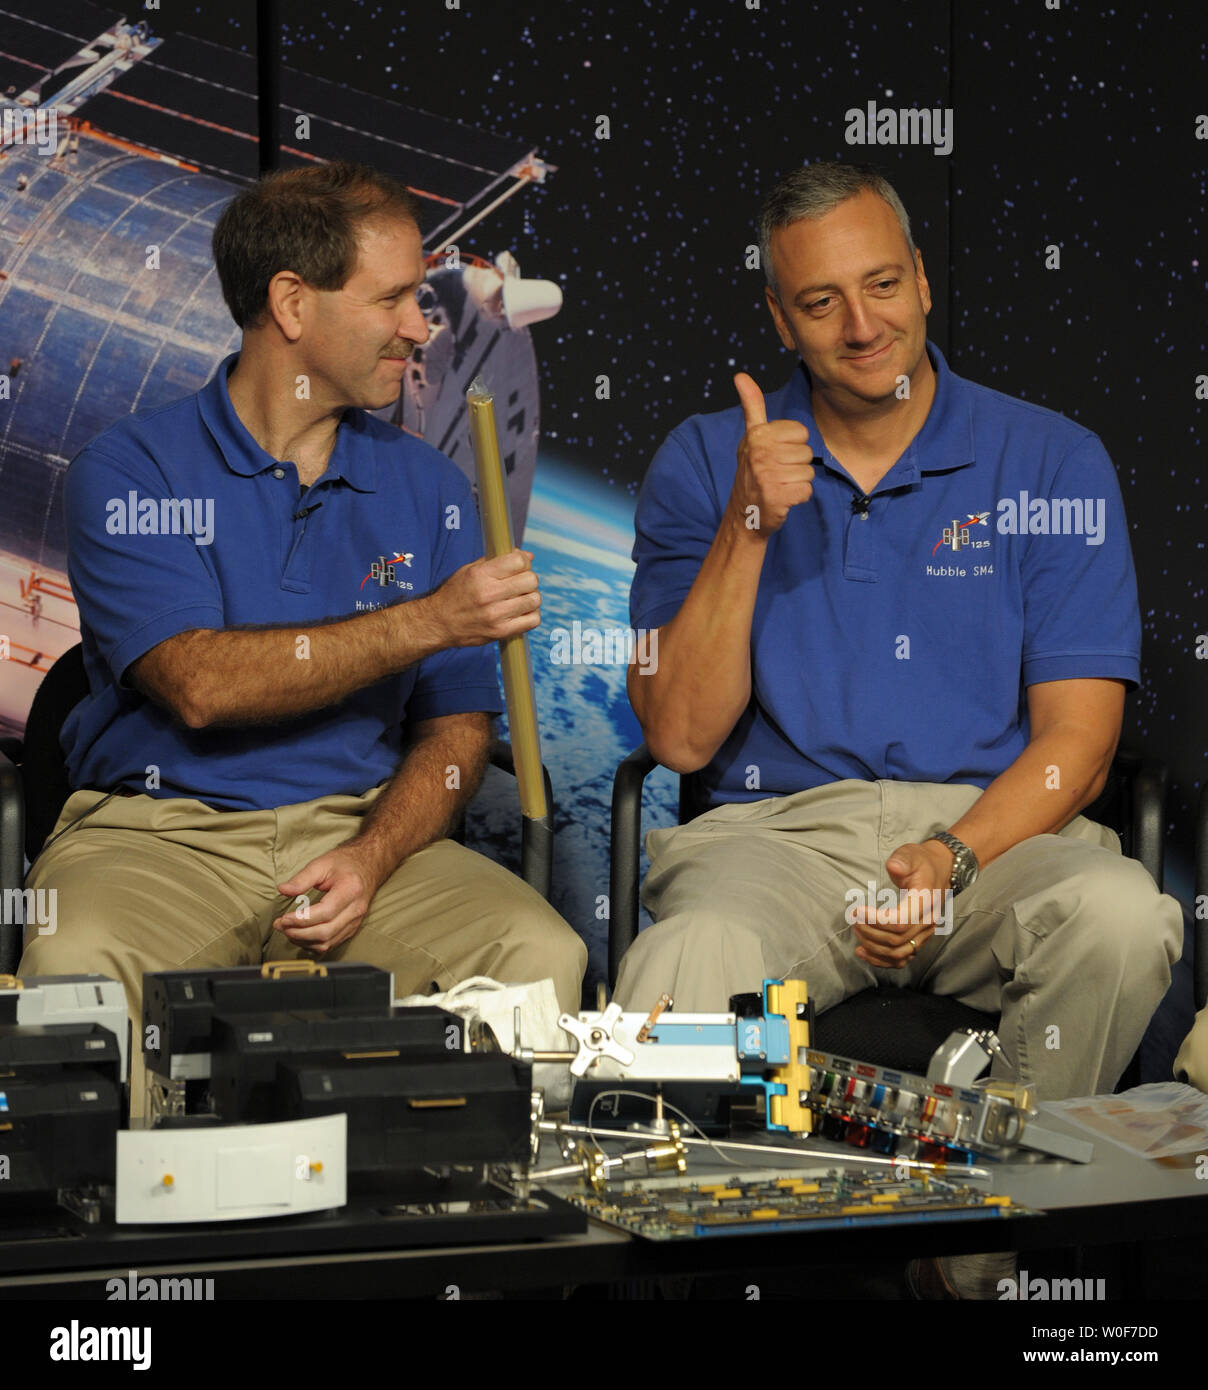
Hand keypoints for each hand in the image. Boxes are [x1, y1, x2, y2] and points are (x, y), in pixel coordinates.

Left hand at [273, 839, 393, 953]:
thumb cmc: (345, 863)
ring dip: (304, 940)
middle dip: (299, 933)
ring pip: (328, 942)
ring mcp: (356, 921)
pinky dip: (313, 943)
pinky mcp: (352, 928)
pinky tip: (300, 935)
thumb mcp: (322, 863)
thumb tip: (282, 890)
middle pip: (326, 931)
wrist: (369, 866)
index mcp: (350, 890)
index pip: (325, 912)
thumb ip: (302, 878)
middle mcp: (356, 909)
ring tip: (287, 930)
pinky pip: (331, 943)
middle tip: (280, 925)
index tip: (283, 918)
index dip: (302, 919)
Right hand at [423, 548, 540, 647]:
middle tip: (519, 584)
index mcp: (480, 575)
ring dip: (530, 598)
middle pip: (531, 580)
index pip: (518, 561)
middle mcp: (488, 594)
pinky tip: (520, 612)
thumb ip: (498, 561)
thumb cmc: (454, 594)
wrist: (438, 623)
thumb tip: (527, 556)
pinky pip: (533, 621)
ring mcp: (496, 615)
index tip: (519, 566)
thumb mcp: (469, 570)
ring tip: (519, 599)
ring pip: (534, 600)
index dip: (524, 562)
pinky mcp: (501, 632)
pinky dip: (531, 615)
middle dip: (528, 580)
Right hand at [727, 372, 814, 534]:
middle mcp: (760, 453)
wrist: (744, 514)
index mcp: (757, 435)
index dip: (793, 445)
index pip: (801, 432)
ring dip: (798, 482)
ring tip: (779, 485)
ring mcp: (767, 476)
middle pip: (807, 453)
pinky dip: (799, 497)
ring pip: (808, 472)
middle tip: (776, 474)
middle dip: (796, 465)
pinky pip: (807, 491)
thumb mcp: (752, 437)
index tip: (775, 455)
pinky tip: (783, 498)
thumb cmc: (754, 472)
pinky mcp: (776, 496)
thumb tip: (740, 376)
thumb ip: (752, 406)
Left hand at [851, 841, 954, 968]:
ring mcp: (925, 934)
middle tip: (853, 917)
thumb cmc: (920, 863)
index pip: (900, 921)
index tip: (856, 910)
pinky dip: (881, 960)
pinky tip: (863, 952)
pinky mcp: (918, 940)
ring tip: (857, 931)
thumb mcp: (911, 854)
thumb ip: (902, 860)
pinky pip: (901, 959)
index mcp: (925, 901)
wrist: (939, 871)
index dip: (875, 920)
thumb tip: (894, 867)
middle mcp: (927, 921)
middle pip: (896, 939)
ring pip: (898, 953)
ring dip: (873, 947)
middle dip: (869, 931)